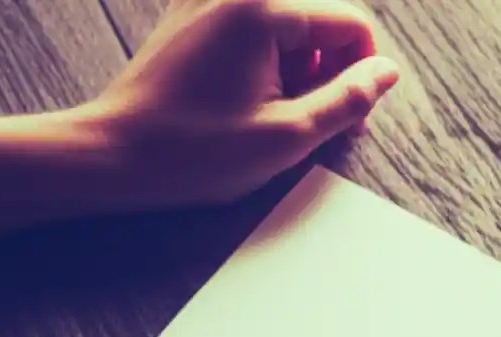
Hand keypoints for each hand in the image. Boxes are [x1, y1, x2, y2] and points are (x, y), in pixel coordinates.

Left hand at [82, 0, 399, 207]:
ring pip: (288, 23)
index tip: (349, 120)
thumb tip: (387, 72)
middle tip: (312, 123)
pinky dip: (265, 58)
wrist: (113, 155)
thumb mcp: (288, 136)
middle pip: (320, 18)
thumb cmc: (194, 152)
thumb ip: (348, 100)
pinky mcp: (190, 16)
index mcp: (265, 9)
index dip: (363, 74)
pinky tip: (248, 98)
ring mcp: (208, 0)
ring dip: (297, 67)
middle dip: (329, 69)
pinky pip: (252, 26)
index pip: (350, 23)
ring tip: (273, 115)